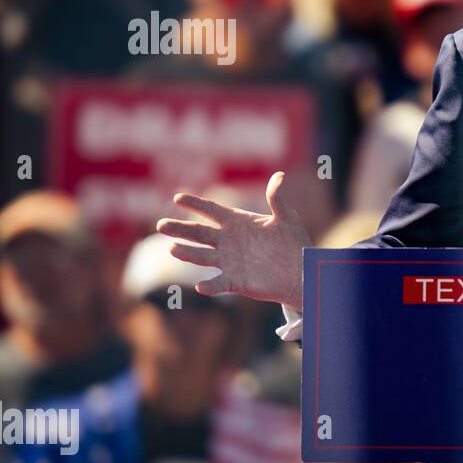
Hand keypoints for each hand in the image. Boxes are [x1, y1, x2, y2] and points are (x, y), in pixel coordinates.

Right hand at [156, 171, 311, 310]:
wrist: (301, 271)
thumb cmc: (293, 242)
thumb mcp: (286, 217)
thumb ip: (277, 199)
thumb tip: (280, 176)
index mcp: (237, 222)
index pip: (210, 210)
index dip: (194, 203)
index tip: (177, 198)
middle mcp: (228, 241)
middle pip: (198, 232)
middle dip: (179, 229)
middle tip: (161, 225)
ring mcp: (229, 261)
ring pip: (201, 256)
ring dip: (187, 253)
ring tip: (173, 248)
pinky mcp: (235, 281)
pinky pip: (218, 284)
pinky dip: (209, 286)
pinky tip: (200, 286)